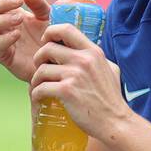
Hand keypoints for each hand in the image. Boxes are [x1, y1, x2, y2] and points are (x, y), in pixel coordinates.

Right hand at [0, 0, 50, 82]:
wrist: (56, 63)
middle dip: (3, 2)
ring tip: (20, 18)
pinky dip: (5, 38)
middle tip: (19, 1)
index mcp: (10, 11)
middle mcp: (3, 25)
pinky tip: (17, 34)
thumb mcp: (48, 16)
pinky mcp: (5, 57)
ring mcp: (2, 40)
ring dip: (4, 18)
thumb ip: (38, 3)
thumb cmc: (51, 37)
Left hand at [30, 23, 128, 138]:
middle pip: (47, 48)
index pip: (66, 29)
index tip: (45, 42)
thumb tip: (86, 51)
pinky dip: (36, 93)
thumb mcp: (111, 70)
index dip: (51, 32)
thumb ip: (97, 59)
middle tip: (40, 69)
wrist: (115, 121)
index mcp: (93, 52)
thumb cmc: (112, 98)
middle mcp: (84, 60)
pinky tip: (39, 97)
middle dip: (38, 58)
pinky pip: (40, 88)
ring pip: (41, 70)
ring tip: (38, 86)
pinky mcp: (66, 91)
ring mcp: (74, 75)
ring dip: (36, 79)